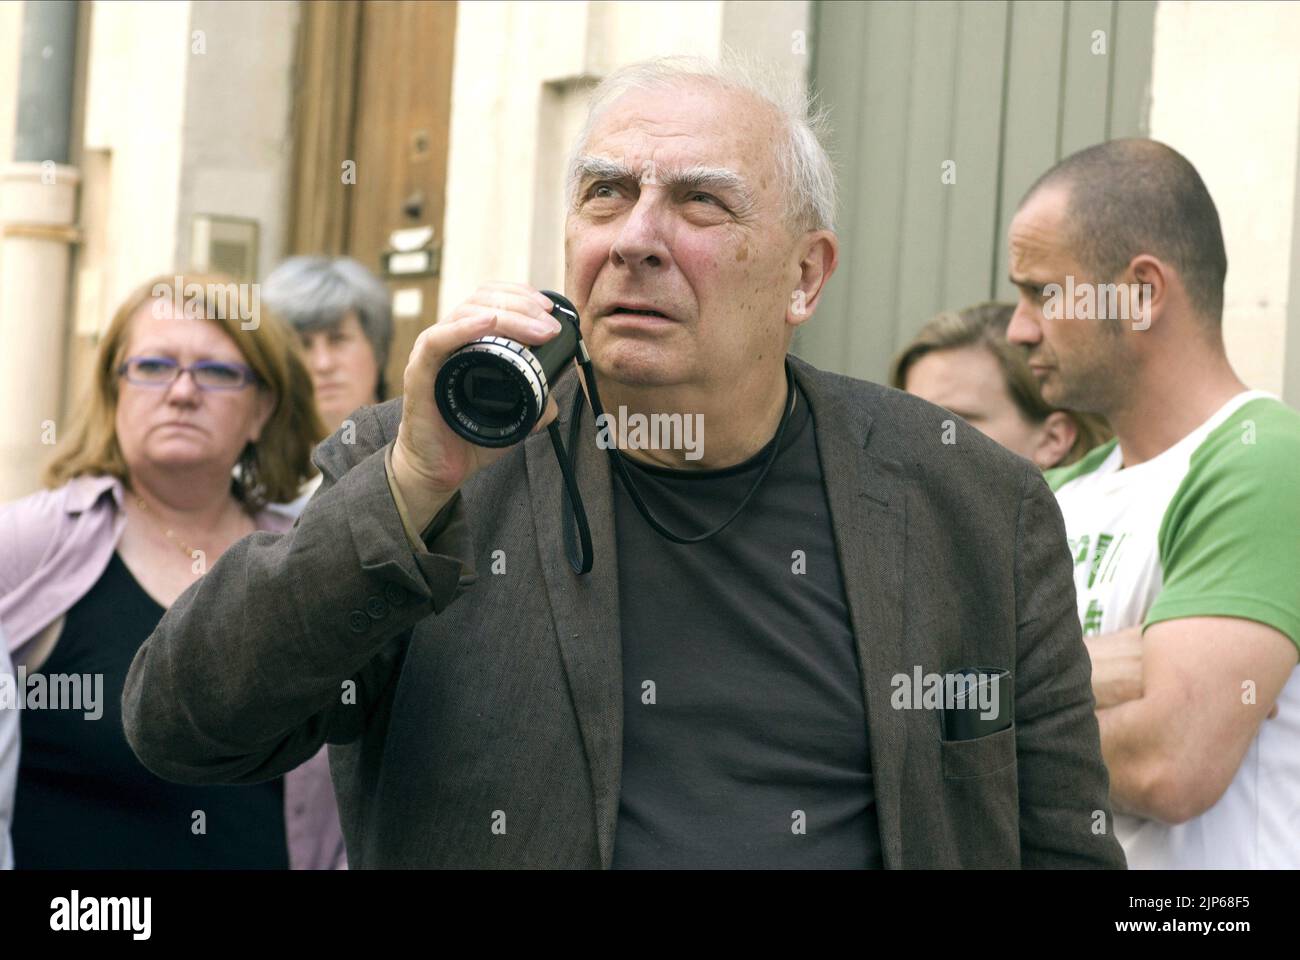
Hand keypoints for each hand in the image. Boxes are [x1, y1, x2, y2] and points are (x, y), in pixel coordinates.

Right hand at [391, 282, 562, 527]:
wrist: (439, 468)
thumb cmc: (468, 435)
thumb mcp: (512, 416)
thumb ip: (534, 402)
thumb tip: (554, 398)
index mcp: (467, 340)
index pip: (491, 299)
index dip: (520, 296)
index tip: (549, 309)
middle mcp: (448, 339)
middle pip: (483, 300)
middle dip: (521, 304)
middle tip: (549, 323)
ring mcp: (433, 353)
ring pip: (466, 313)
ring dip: (506, 315)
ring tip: (536, 329)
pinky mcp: (420, 372)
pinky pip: (438, 340)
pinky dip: (465, 327)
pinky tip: (488, 322)